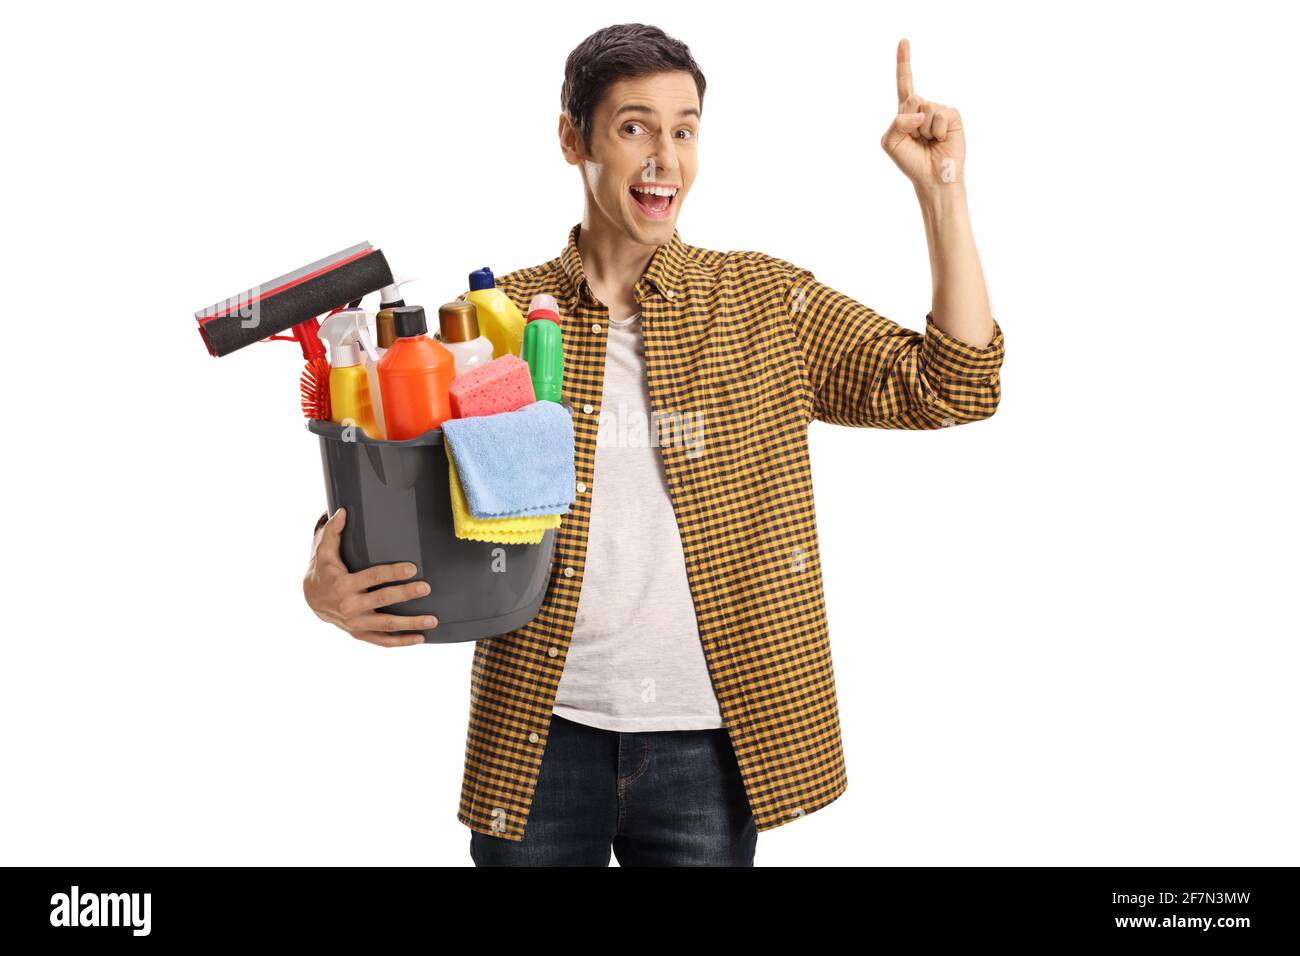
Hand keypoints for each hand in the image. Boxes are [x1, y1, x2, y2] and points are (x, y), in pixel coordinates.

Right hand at [303, 508, 436, 646]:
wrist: (312, 600)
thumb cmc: (323, 571)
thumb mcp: (324, 551)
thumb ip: (333, 531)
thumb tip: (343, 510)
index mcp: (344, 585)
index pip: (372, 578)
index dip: (393, 573)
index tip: (412, 568)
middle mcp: (350, 606)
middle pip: (383, 600)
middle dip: (406, 594)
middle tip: (426, 588)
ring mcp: (356, 623)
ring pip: (387, 625)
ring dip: (411, 623)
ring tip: (433, 619)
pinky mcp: (360, 633)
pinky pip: (382, 640)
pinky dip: (401, 641)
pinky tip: (420, 638)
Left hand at [880, 38, 965, 187]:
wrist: (931, 178)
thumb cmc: (911, 161)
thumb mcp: (890, 142)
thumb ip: (896, 122)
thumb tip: (919, 112)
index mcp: (906, 112)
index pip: (904, 83)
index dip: (904, 62)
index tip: (904, 41)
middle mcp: (924, 108)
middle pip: (912, 98)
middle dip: (910, 121)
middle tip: (917, 139)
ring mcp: (939, 111)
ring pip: (925, 108)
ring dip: (923, 130)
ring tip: (929, 141)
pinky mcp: (952, 116)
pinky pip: (939, 115)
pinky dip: (936, 131)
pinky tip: (940, 140)